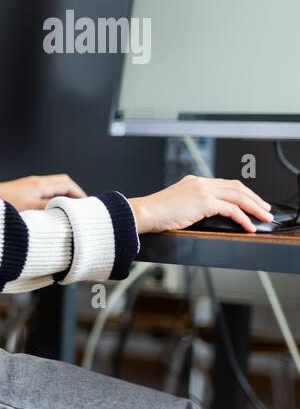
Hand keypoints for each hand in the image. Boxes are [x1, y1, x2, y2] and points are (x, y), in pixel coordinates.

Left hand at [0, 174, 84, 210]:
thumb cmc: (2, 204)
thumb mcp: (31, 209)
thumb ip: (51, 208)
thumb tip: (68, 210)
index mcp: (40, 184)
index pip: (68, 185)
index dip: (80, 194)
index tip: (87, 206)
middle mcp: (36, 182)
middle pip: (63, 183)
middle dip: (75, 194)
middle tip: (81, 207)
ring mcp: (29, 186)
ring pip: (53, 187)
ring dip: (63, 196)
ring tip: (68, 211)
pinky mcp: (22, 191)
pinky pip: (44, 192)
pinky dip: (52, 198)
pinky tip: (51, 210)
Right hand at [129, 175, 271, 233]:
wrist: (145, 213)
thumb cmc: (155, 213)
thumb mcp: (177, 205)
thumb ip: (193, 205)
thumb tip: (207, 216)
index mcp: (194, 182)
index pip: (225, 184)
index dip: (242, 193)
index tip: (251, 201)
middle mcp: (200, 183)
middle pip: (237, 187)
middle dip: (254, 198)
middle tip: (264, 209)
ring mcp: (203, 191)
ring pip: (238, 196)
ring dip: (254, 208)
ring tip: (263, 217)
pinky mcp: (204, 202)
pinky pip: (232, 209)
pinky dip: (243, 218)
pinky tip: (248, 226)